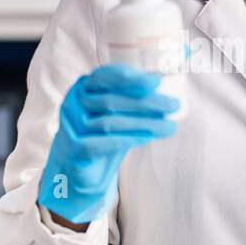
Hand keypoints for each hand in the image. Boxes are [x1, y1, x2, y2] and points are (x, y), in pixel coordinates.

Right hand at [38, 63, 178, 224]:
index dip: (129, 78)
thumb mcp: (118, 111)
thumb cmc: (105, 133)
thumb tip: (175, 86)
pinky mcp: (73, 150)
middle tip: (173, 106)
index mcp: (84, 87)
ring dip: (143, 124)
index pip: (104, 76)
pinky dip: (125, 140)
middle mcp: (73, 103)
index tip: (156, 82)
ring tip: (168, 126)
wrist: (82, 168)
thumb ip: (136, 98)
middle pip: (111, 101)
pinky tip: (146, 138)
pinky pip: (100, 144)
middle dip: (146, 103)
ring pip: (109, 123)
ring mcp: (70, 127)